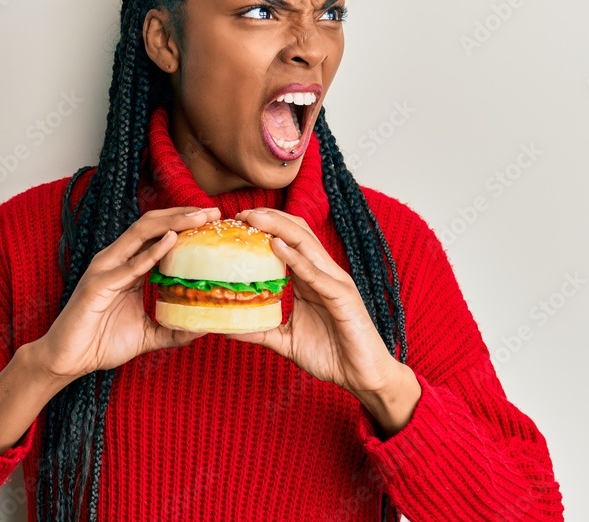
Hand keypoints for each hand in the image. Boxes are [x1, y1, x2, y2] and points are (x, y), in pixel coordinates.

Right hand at [29, 206, 219, 382]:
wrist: (68, 360)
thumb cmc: (101, 343)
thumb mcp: (148, 335)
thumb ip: (173, 330)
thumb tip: (202, 329)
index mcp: (128, 266)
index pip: (158, 234)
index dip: (184, 223)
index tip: (213, 220)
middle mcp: (116, 260)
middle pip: (152, 225)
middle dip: (182, 214)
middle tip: (212, 212)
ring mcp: (105, 269)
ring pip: (141, 233)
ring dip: (172, 223)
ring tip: (197, 218)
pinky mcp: (98, 284)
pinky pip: (130, 265)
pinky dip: (152, 252)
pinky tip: (172, 241)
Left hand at [226, 208, 402, 398]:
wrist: (363, 377)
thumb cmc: (331, 356)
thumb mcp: (286, 340)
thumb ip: (260, 331)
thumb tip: (225, 328)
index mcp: (311, 279)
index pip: (288, 242)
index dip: (265, 227)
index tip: (236, 221)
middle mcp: (324, 274)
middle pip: (297, 234)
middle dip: (270, 219)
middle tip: (241, 212)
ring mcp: (335, 282)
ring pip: (306, 244)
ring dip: (279, 228)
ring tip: (254, 218)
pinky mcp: (343, 297)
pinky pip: (316, 274)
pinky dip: (296, 258)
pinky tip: (276, 246)